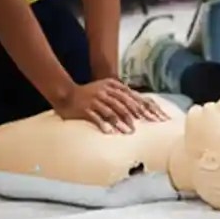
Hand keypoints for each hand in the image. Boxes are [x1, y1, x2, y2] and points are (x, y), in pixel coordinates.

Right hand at [54, 79, 170, 133]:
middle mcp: (106, 91)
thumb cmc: (89, 94)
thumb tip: (141, 106)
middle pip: (125, 104)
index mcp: (114, 85)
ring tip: (128, 132)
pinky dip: (103, 124)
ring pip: (112, 111)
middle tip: (142, 127)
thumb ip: (122, 95)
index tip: (153, 118)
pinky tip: (109, 132)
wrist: (66, 93)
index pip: (133, 97)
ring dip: (121, 122)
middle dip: (135, 117)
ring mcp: (95, 99)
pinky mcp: (85, 108)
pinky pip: (96, 117)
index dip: (144, 108)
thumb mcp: (107, 89)